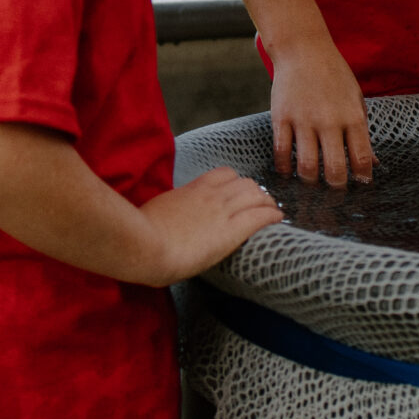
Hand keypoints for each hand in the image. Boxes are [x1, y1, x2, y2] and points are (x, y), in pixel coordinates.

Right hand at [140, 165, 280, 282]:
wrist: (142, 244)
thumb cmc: (139, 234)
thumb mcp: (157, 211)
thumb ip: (171, 210)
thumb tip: (169, 219)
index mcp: (192, 189)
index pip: (224, 174)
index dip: (236, 183)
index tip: (239, 194)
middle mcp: (211, 195)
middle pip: (245, 183)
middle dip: (256, 193)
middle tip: (260, 206)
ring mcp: (222, 211)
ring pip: (257, 196)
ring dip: (267, 203)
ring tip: (272, 213)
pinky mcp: (231, 231)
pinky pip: (260, 216)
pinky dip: (272, 216)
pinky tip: (278, 220)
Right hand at [270, 34, 373, 185]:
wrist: (303, 49)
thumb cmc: (334, 74)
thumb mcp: (356, 99)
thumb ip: (362, 132)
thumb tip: (372, 163)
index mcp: (352, 116)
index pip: (362, 158)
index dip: (363, 178)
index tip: (361, 184)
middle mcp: (329, 121)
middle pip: (334, 169)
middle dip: (336, 187)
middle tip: (335, 190)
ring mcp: (303, 120)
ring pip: (306, 166)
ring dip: (310, 182)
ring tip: (313, 184)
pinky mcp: (281, 118)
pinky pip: (282, 152)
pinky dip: (284, 168)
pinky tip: (288, 171)